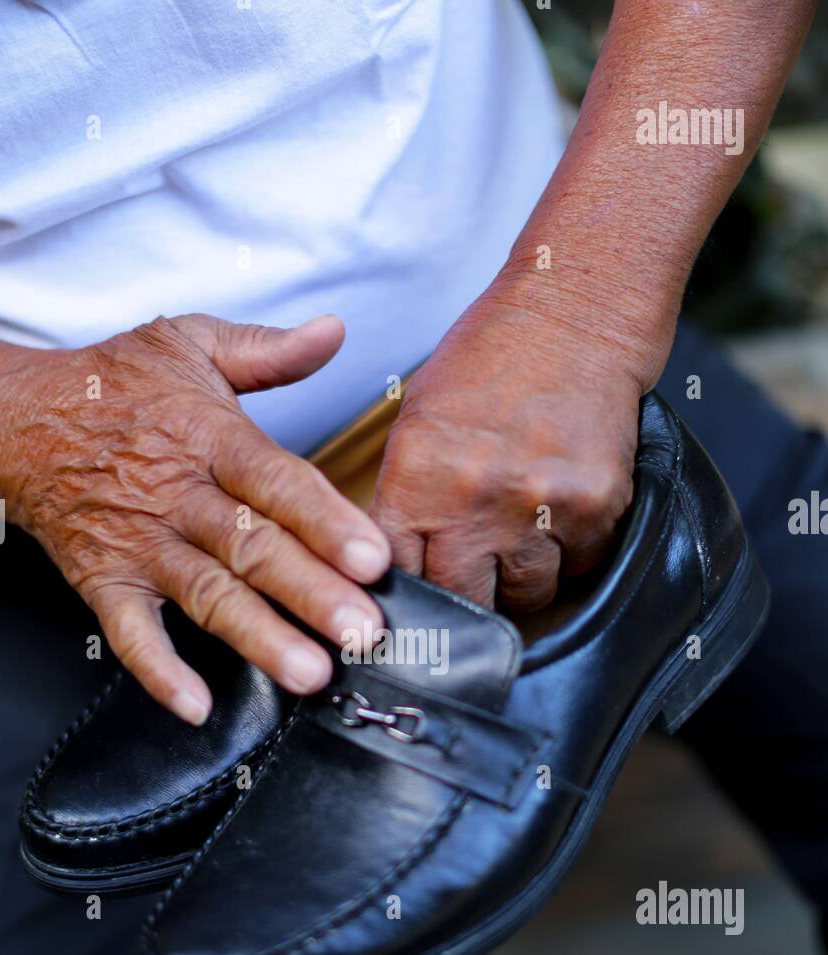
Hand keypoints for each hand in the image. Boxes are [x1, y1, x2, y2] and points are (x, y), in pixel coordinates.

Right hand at [0, 313, 389, 721]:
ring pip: (207, 596)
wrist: (19, 420)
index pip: (276, 482)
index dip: (326, 521)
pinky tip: (197, 705)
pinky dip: (159, 672)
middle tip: (362, 632)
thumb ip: (267, 349)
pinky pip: (130, 634)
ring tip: (308, 673)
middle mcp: (177, 495)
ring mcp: (140, 544)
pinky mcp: (105, 580)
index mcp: (208, 437)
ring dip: (259, 638)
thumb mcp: (189, 344)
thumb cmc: (112, 385)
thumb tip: (333, 332)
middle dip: (311, 593)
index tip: (373, 557)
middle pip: (252, 548)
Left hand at [370, 280, 657, 610]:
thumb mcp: (419, 421)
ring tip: (525, 535)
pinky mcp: (595, 509)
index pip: (402, 577)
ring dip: (526, 580)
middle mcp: (473, 501)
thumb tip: (400, 569)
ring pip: (527, 598)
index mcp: (417, 479)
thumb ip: (408, 498)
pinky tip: (565, 512)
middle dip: (471, 597)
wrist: (574, 311)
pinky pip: (581, 568)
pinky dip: (574, 554)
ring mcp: (537, 510)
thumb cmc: (491, 359)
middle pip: (464, 601)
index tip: (427, 594)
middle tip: (480, 574)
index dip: (415, 591)